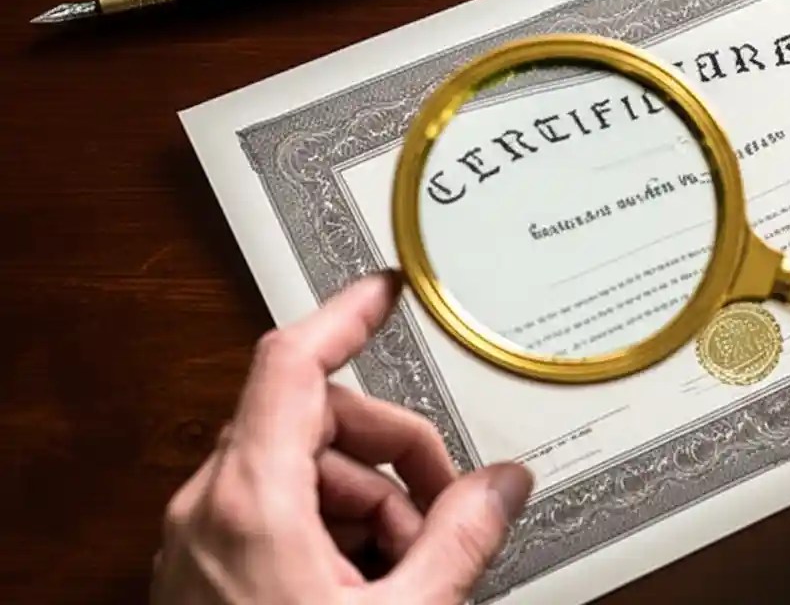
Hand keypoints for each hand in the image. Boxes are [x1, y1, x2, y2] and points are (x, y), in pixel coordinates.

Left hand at [151, 272, 532, 604]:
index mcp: (249, 501)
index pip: (291, 363)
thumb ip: (461, 540)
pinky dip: (336, 531)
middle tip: (447, 504)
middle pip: (313, 421)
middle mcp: (212, 509)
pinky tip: (376, 585)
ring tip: (415, 566)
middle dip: (393, 452)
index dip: (345, 317)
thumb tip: (506, 484)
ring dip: (372, 501)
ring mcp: (205, 542)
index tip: (386, 292)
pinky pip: (280, 514)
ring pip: (302, 471)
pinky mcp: (210, 574)